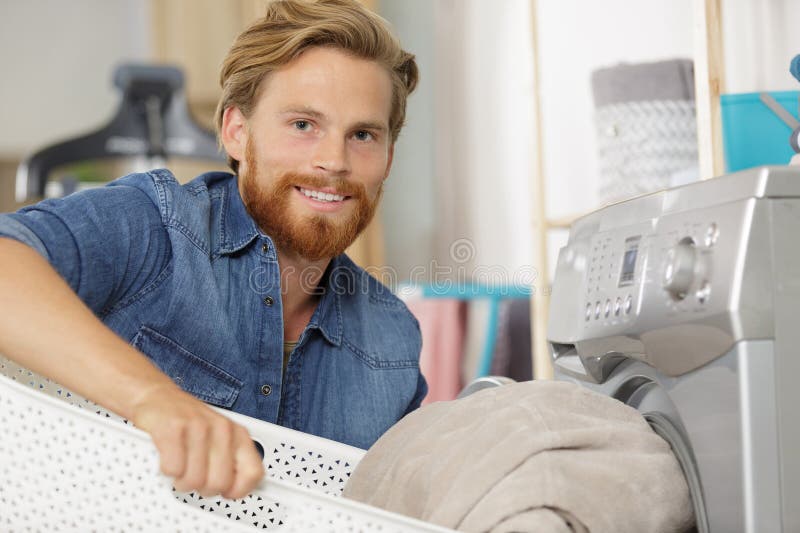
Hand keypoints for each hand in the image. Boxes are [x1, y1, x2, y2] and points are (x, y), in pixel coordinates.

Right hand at [130, 383, 264, 498]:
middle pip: (219, 484)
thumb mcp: (219, 438)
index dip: (238, 490)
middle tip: (194, 475)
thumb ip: (231, 462)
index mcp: (239, 434)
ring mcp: (199, 427)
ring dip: (181, 480)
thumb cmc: (189, 421)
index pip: (254, 474)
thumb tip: (237, 491)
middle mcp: (223, 429)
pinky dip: (166, 470)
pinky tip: (167, 457)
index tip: (225, 491)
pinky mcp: (173, 428)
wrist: (157, 395)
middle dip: (202, 488)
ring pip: (194, 481)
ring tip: (180, 466)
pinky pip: (173, 469)